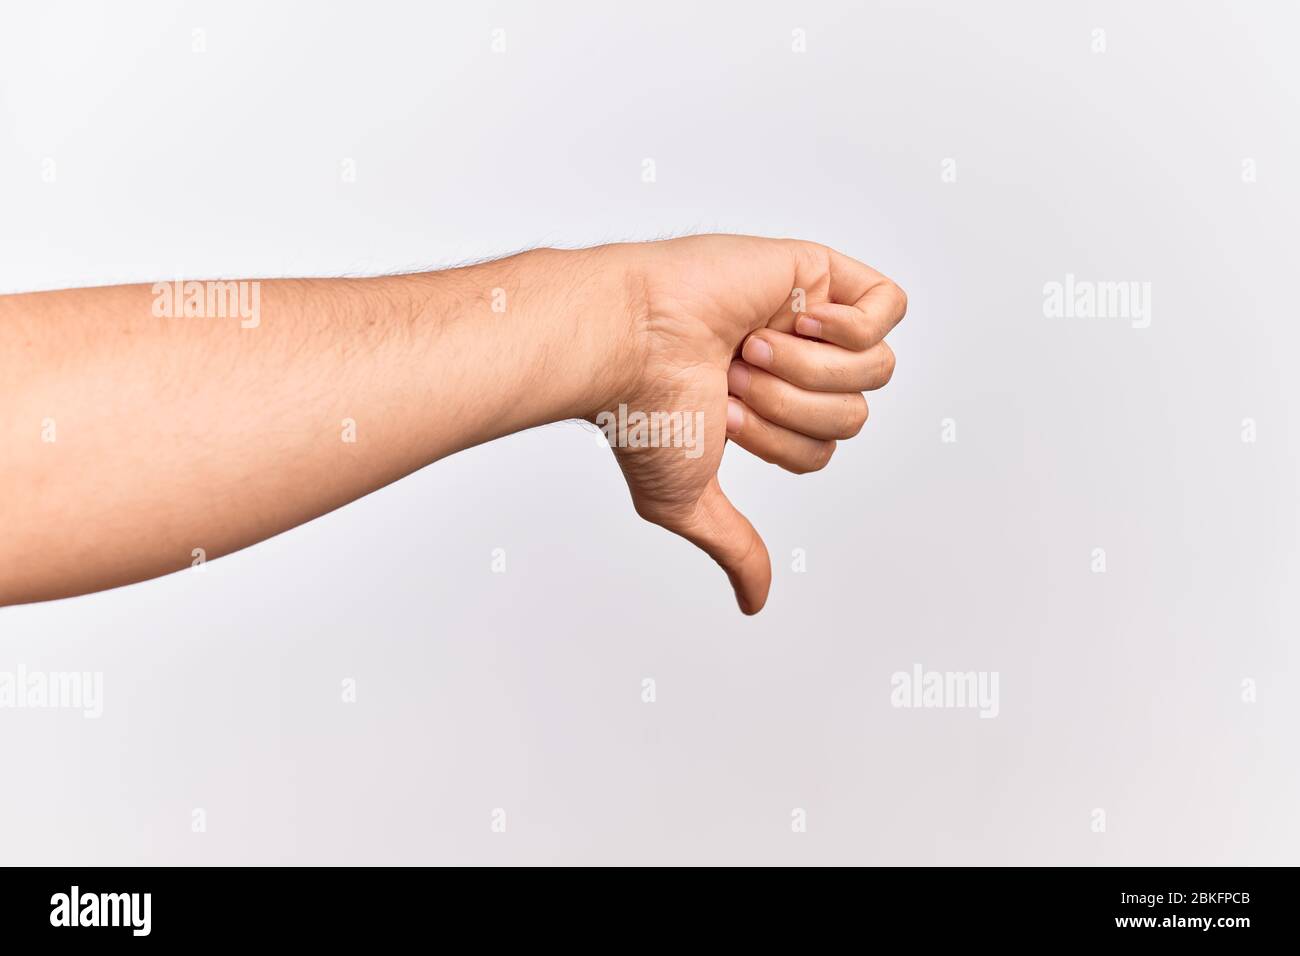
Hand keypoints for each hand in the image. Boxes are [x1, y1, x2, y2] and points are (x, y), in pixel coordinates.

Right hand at [591, 235, 906, 613]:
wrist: (633, 338)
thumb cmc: (643, 410)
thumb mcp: (687, 500)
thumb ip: (734, 546)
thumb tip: (756, 603)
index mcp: (764, 409)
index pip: (823, 449)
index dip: (780, 443)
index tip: (722, 414)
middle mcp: (789, 364)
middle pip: (855, 416)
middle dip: (793, 410)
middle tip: (734, 379)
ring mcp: (806, 314)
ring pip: (873, 369)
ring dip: (808, 372)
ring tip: (752, 347)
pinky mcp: (818, 270)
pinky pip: (889, 308)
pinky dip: (849, 327)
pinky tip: (795, 321)